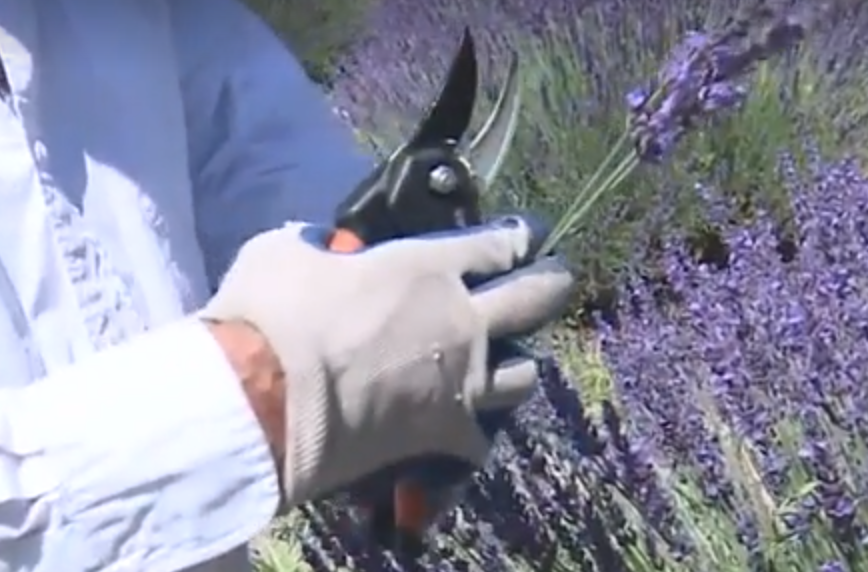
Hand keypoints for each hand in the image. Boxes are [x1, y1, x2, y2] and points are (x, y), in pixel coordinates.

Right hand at [199, 216, 574, 509]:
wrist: (263, 403)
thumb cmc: (270, 315)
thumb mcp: (285, 252)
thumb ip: (317, 246)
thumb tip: (321, 247)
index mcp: (427, 268)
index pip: (496, 245)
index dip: (520, 236)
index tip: (532, 233)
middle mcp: (462, 323)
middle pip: (535, 299)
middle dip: (553, 284)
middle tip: (558, 279)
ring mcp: (461, 384)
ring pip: (524, 374)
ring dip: (518, 366)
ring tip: (507, 366)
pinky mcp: (446, 437)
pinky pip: (482, 439)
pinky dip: (475, 436)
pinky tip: (465, 435)